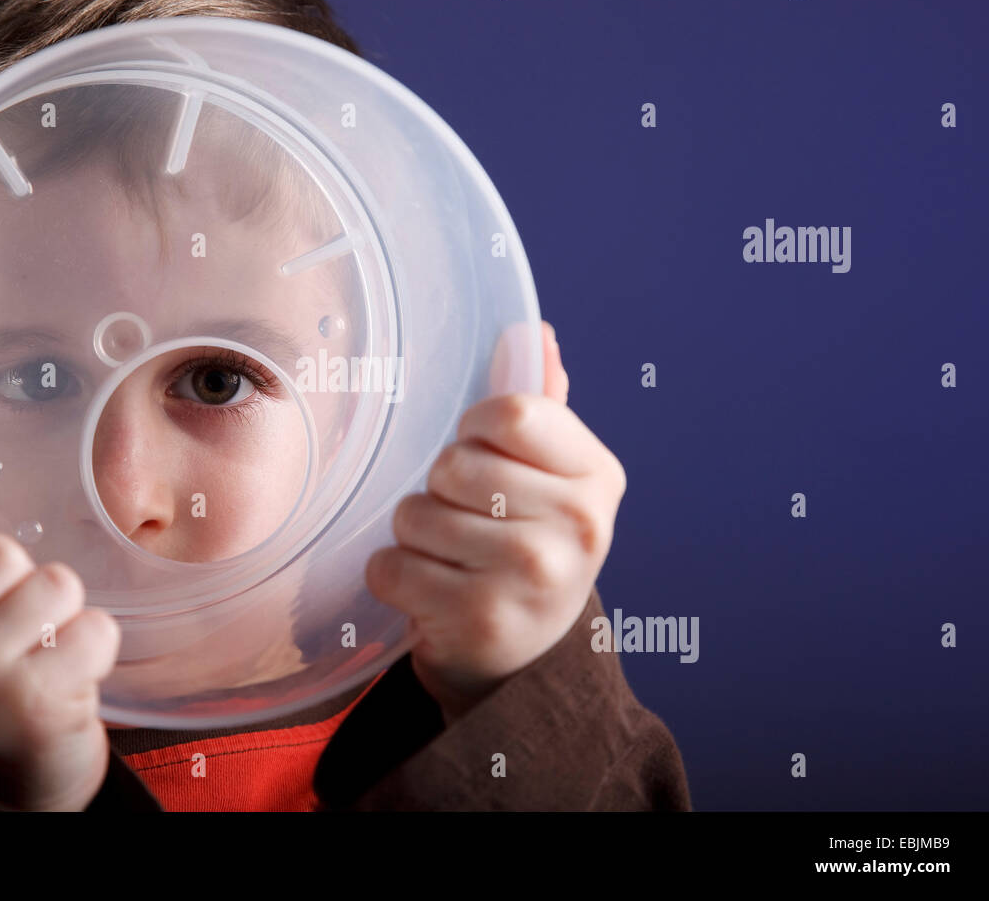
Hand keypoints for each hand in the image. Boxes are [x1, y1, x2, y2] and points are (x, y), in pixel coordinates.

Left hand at [365, 320, 626, 722]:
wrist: (526, 656)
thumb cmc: (526, 544)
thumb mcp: (549, 476)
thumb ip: (538, 404)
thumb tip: (533, 332)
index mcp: (596, 476)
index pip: (510, 413)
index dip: (472, 428)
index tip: (478, 451)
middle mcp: (578, 527)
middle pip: (454, 465)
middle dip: (439, 487)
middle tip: (466, 517)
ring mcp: (533, 579)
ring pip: (415, 515)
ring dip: (413, 534)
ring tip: (448, 556)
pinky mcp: (481, 622)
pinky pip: (391, 567)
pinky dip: (393, 576)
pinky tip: (428, 589)